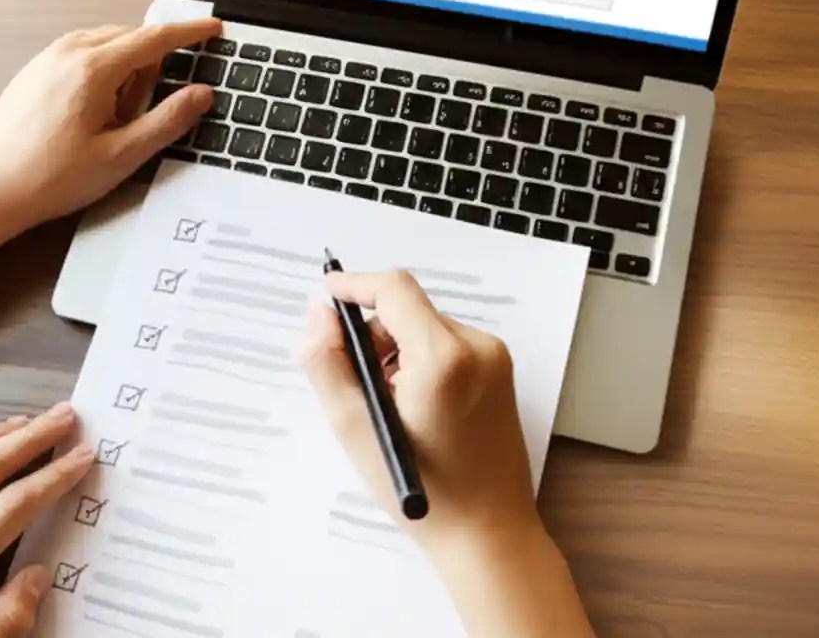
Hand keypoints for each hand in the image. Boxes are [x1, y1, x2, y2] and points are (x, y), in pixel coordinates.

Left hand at [0, 18, 221, 241]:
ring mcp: (48, 58)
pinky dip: (99, 74)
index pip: (154, 38)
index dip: (189, 33)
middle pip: (130, 38)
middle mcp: (69, 52)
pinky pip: (81, 55)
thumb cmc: (52, 178)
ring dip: (123, 72)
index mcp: (94, 68)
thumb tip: (201, 95)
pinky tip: (89, 117)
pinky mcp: (35, 70)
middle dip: (149, 67)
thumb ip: (167, 121)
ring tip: (112, 122)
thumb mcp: (122, 156)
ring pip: (105, 46)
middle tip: (140, 116)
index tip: (213, 28)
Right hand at [302, 271, 538, 548]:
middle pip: (408, 310)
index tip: (327, 294)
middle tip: (358, 386)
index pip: (394, 290)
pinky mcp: (500, 372)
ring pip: (425, 328)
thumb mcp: (356, 428)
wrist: (487, 534)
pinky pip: (447, 346)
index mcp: (444, 358)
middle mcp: (477, 347)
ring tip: (390, 408)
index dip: (354, 285)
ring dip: (396, 353)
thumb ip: (327, 363)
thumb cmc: (424, 491)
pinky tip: (416, 410)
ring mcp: (495, 359)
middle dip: (374, 336)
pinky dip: (421, 363)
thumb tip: (317, 314)